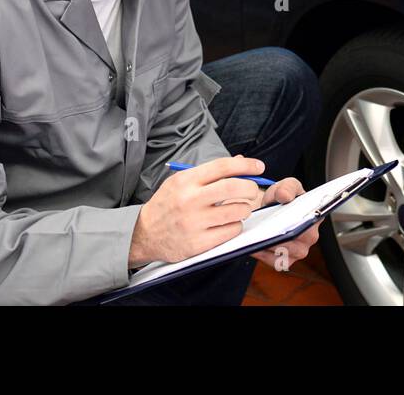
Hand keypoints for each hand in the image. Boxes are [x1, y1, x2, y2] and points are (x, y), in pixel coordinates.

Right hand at [129, 155, 265, 265]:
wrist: (144, 235)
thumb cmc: (166, 205)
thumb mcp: (181, 182)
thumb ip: (209, 172)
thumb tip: (240, 161)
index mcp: (186, 181)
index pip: (223, 166)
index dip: (246, 165)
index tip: (259, 167)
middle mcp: (190, 200)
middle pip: (234, 187)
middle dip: (250, 187)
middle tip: (252, 190)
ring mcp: (194, 223)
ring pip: (237, 211)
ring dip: (244, 209)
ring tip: (238, 209)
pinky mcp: (198, 243)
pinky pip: (231, 231)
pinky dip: (236, 226)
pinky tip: (228, 224)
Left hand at [251, 176, 320, 271]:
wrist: (269, 210)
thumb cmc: (280, 198)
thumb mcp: (285, 186)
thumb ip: (287, 187)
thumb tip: (285, 196)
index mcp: (314, 217)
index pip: (309, 223)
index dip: (297, 223)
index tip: (283, 220)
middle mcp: (310, 237)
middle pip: (295, 241)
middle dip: (279, 236)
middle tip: (264, 230)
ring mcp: (299, 251)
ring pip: (284, 253)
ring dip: (269, 245)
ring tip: (256, 236)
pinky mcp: (286, 261)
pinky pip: (274, 261)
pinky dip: (262, 254)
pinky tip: (254, 245)